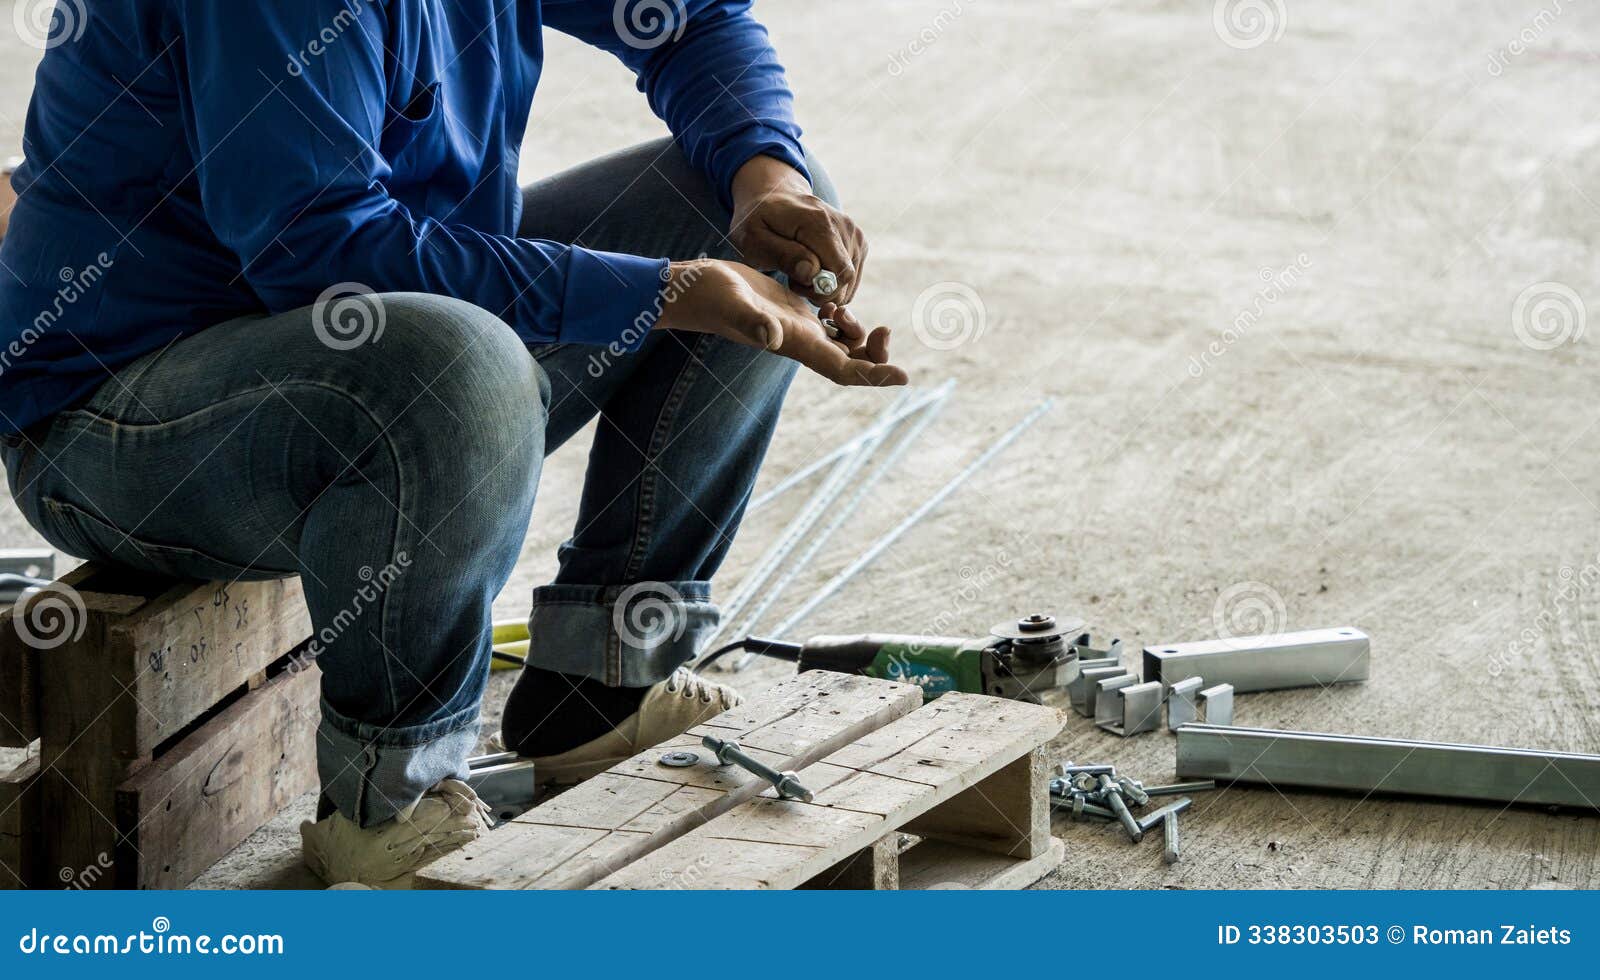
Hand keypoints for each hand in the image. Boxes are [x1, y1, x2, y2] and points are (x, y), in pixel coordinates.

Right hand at [656, 259, 907, 386]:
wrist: (692, 290)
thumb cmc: (709, 296)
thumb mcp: (732, 303)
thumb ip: (751, 321)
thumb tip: (771, 337)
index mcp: (795, 343)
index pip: (844, 370)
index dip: (875, 375)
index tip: (905, 377)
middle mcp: (799, 341)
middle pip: (850, 362)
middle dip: (875, 355)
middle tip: (887, 330)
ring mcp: (795, 329)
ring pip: (840, 345)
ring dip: (859, 336)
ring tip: (850, 313)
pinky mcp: (790, 313)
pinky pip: (826, 326)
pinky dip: (841, 319)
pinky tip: (838, 304)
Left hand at [729, 155, 867, 305]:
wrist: (774, 197)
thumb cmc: (758, 221)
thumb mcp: (755, 240)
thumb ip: (784, 256)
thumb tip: (813, 274)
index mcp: (819, 222)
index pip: (839, 273)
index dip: (818, 290)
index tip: (792, 282)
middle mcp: (843, 225)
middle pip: (846, 279)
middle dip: (820, 292)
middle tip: (794, 280)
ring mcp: (854, 232)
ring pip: (850, 281)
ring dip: (825, 287)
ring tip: (800, 271)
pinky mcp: (857, 241)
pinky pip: (851, 277)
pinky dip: (832, 281)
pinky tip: (813, 269)